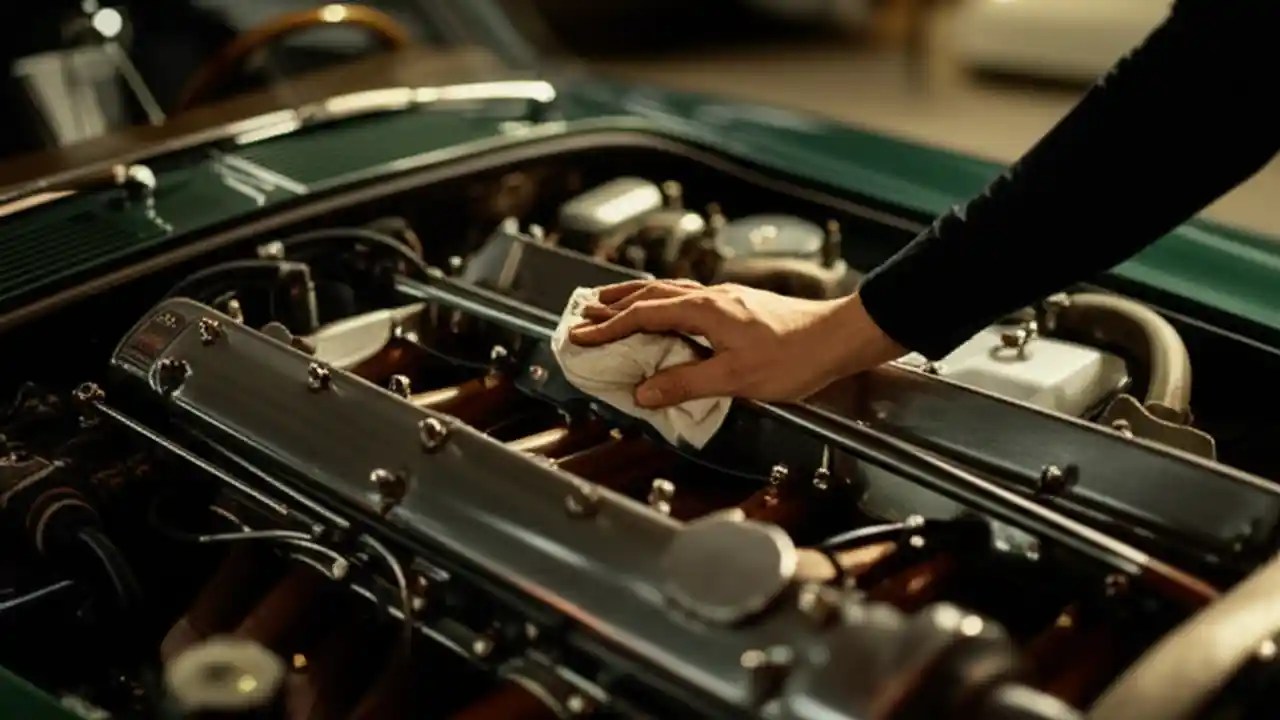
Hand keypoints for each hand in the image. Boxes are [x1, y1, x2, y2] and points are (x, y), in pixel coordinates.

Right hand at [568, 280, 905, 407]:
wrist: (839, 337)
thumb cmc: (795, 356)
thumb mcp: (736, 378)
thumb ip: (686, 383)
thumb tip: (644, 392)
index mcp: (704, 310)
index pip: (643, 316)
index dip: (607, 327)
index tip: (580, 335)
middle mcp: (710, 298)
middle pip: (650, 295)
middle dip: (613, 304)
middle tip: (582, 312)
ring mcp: (725, 300)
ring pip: (668, 293)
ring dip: (635, 299)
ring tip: (611, 304)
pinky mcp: (737, 307)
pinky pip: (685, 299)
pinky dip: (661, 304)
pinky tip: (663, 313)